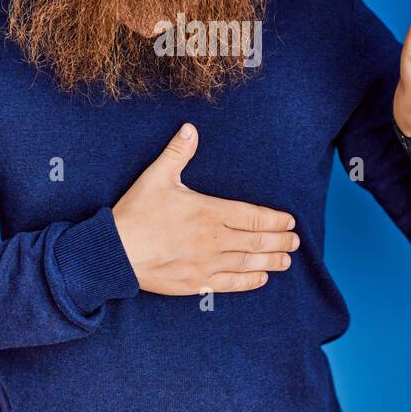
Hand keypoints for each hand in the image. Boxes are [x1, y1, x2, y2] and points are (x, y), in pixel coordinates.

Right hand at [112, 124, 299, 294]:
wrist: (115, 253)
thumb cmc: (135, 214)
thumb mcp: (156, 177)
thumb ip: (178, 153)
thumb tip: (190, 128)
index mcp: (209, 212)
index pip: (253, 216)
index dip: (275, 219)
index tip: (289, 221)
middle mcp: (214, 240)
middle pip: (257, 241)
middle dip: (280, 241)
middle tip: (295, 241)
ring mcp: (207, 264)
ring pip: (249, 263)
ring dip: (272, 261)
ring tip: (286, 260)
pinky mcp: (197, 283)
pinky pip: (231, 283)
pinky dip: (250, 281)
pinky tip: (261, 278)